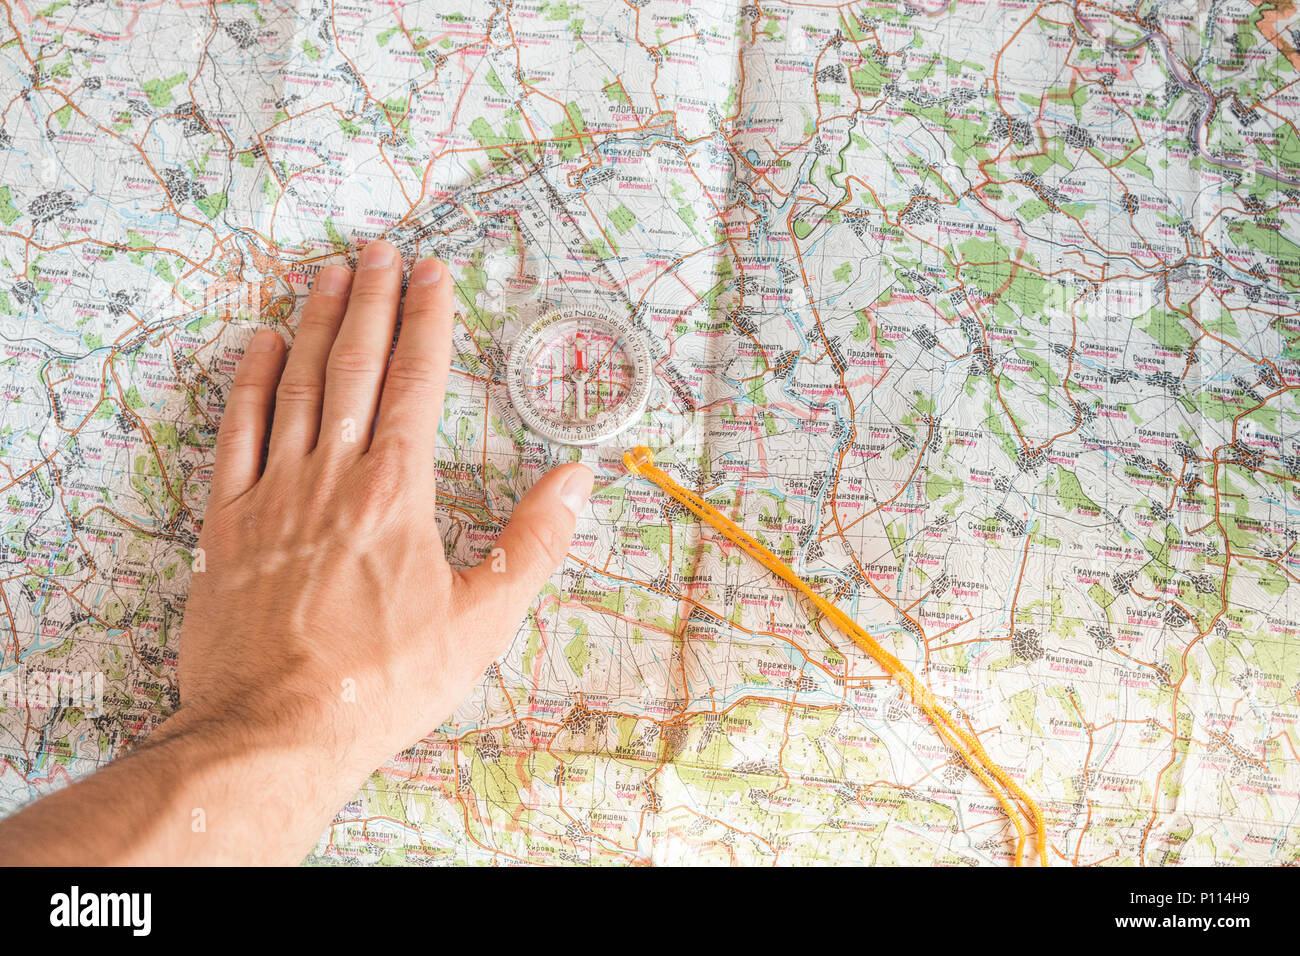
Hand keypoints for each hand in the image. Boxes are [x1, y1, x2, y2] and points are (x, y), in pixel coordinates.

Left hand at [180, 240, 592, 780]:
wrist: (276, 729)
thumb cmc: (385, 681)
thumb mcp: (481, 622)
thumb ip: (533, 544)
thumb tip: (577, 479)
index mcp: (398, 492)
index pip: (418, 383)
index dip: (428, 321)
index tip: (433, 273)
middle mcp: (334, 475)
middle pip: (356, 366)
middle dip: (371, 301)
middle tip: (378, 249)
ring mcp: (274, 493)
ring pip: (296, 385)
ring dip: (315, 323)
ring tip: (327, 272)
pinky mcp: (228, 522)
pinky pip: (236, 431)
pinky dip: (249, 381)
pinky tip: (260, 343)